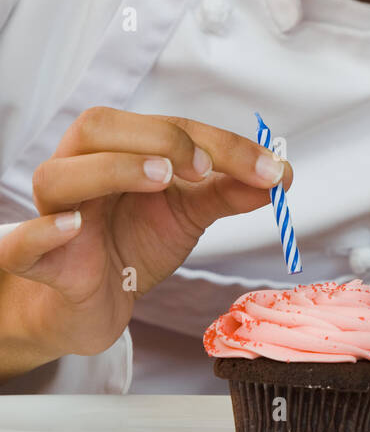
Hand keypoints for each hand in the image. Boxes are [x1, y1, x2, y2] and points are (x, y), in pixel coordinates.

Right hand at [0, 106, 289, 362]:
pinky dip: (43, 232)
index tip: (267, 168)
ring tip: (159, 179)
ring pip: (58, 176)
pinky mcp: (39, 263)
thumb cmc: (130, 242)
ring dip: (112, 169)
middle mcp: (80, 171)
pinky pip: (22, 243)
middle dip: (158, 138)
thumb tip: (282, 175)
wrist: (93, 304)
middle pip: (98, 129)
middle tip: (203, 166)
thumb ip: (230, 191)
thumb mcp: (188, 213)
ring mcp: (54, 214)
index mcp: (118, 150)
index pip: (165, 128)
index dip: (219, 143)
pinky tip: (72, 228)